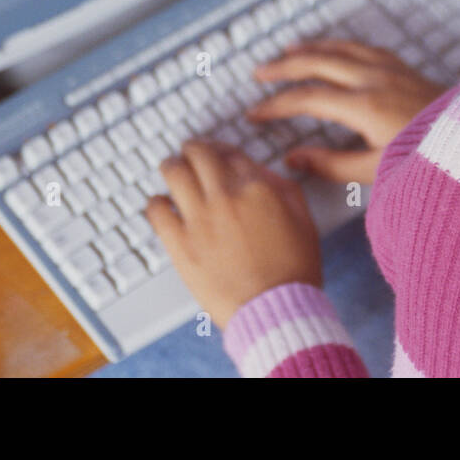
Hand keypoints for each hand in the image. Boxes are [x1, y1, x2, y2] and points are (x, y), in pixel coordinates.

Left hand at [143, 139, 321, 328]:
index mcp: (257, 188)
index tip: (217, 152)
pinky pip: (156, 210)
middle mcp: (225, 196)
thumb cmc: (293, 270)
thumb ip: (282, 187)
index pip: (229, 152)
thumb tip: (260, 172)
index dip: (221, 149)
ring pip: (173, 173)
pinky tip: (161, 204)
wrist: (275, 310)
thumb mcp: (303, 219)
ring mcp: (199, 219)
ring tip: (172, 170)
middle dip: (193, 149)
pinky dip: (156, 202)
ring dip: (172, 166)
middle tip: (190, 153)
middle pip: (198, 153)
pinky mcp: (180, 244)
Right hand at [248, 39, 447, 185]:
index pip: (307, 98)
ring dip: (310, 49)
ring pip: (340, 48)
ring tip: (287, 52)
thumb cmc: (430, 159)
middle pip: (318, 63)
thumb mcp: (379, 171)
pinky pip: (362, 47)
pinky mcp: (405, 66)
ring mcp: (392, 67)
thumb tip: (292, 160)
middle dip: (284, 67)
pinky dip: (339, 45)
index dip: (276, 105)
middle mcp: (374, 78)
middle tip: (259, 74)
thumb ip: (332, 166)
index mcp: (364, 105)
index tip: (253, 114)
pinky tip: (334, 49)